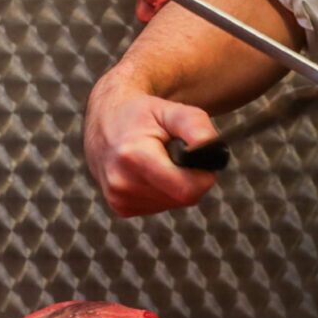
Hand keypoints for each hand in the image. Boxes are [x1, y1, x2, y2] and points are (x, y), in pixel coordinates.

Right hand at [83, 65, 221, 217]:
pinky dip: (162, 191)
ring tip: (159, 161)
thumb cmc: (142, 114)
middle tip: (176, 154)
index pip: (187, 190)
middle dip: (189, 178)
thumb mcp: (172, 110)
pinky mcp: (120, 207)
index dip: (202, 176)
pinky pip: (159, 206)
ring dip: (175, 185)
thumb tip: (212, 151)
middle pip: (183, 198)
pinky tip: (149, 172)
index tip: (198, 159)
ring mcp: (119, 199)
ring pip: (173, 203)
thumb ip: (196, 126)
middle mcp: (122, 183)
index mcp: (134, 157)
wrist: (105, 120)